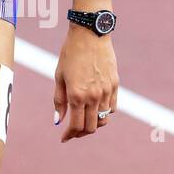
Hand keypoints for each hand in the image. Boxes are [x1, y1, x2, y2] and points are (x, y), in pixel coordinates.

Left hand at [53, 26, 117, 141]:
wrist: (90, 35)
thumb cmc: (70, 54)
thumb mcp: (59, 76)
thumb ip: (59, 100)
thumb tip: (58, 121)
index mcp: (76, 95)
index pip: (76, 126)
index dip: (69, 135)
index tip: (64, 138)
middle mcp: (93, 97)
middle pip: (91, 127)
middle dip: (81, 133)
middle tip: (73, 132)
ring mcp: (106, 92)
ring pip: (103, 120)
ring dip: (93, 125)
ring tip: (84, 121)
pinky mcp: (115, 86)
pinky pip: (111, 108)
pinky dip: (104, 114)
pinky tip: (95, 110)